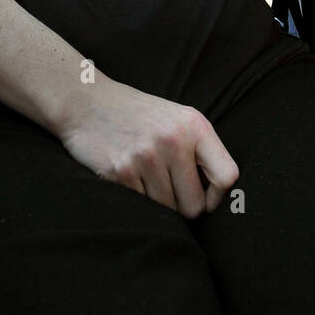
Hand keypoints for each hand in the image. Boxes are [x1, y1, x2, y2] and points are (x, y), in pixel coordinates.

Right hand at [59, 77, 238, 218]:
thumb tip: (220, 198)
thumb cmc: (139, 116)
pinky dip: (136, 199)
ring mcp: (146, 156)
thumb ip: (200, 150)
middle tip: (166, 185)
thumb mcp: (177, 119)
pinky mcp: (121, 172)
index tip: (205, 197)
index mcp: (194, 126)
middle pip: (194, 206)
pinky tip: (127, 175)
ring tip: (143, 174)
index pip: (227, 176)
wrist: (87, 102)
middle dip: (181, 205)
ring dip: (156, 201)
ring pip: (167, 211)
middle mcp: (173, 140)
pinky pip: (141, 207)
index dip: (218, 197)